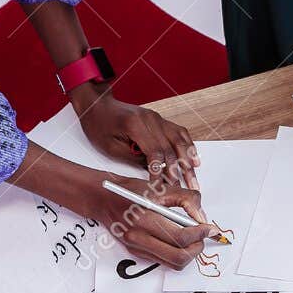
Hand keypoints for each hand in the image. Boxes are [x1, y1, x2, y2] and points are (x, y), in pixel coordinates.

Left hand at [78, 93, 200, 191]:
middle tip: (184, 187)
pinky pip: (180, 132)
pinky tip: (194, 159)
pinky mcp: (160, 120)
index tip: (161, 186)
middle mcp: (150, 119)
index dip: (160, 172)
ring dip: (188, 160)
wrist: (98, 106)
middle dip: (178, 170)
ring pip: (179, 140)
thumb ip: (134, 159)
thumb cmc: (99, 125)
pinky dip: (188, 146)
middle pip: (170, 148)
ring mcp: (157, 118)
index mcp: (135, 125)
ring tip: (193, 177)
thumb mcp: (110, 148)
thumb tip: (154, 171)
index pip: (155, 153)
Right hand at [91, 174, 214, 269]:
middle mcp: (139, 238)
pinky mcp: (137, 253)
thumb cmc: (130, 190)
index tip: (209, 228)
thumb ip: (185, 198)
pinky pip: (163, 261)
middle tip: (203, 237)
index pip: (180, 237)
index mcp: (145, 220)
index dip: (200, 234)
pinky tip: (179, 241)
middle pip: (179, 257)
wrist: (103, 198)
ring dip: (188, 254)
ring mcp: (137, 248)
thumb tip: (201, 217)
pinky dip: (177, 254)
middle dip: (197, 248)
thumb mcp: (159, 187)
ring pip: (173, 264)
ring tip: (193, 240)